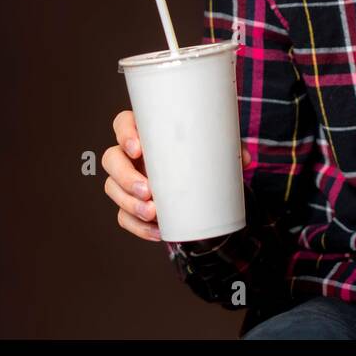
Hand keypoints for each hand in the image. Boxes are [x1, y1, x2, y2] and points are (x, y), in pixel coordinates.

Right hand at [103, 109, 249, 244]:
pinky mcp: (130, 204)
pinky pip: (124, 217)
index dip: (124, 134)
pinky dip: (139, 227)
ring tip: (152, 213)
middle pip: (111, 159)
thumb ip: (230, 148)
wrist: (200, 183)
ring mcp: (127, 180)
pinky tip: (157, 231)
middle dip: (125, 177)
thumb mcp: (215, 146)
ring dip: (129, 203)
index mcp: (146, 132)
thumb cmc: (201, 155)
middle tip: (147, 190)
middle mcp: (131, 155)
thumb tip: (244, 159)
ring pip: (112, 188)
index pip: (122, 123)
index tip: (138, 148)